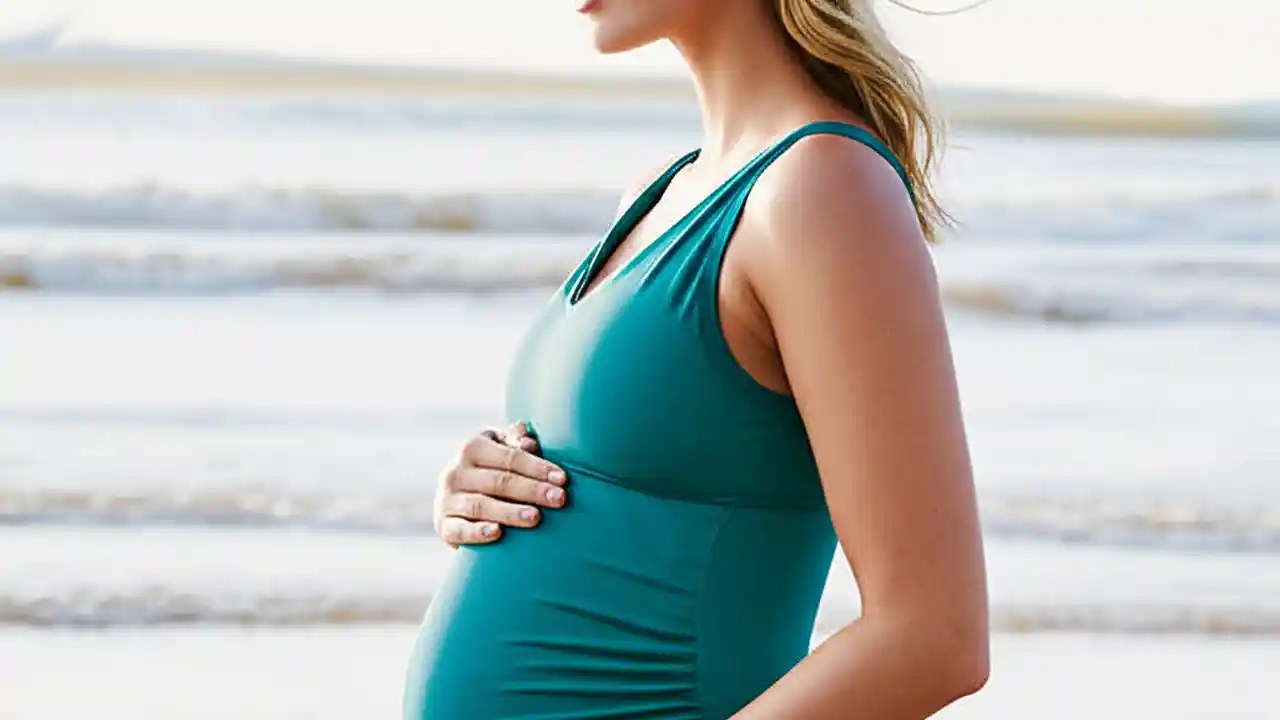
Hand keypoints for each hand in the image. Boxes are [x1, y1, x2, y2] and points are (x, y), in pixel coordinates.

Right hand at [433, 420, 567, 546]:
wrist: (458, 506)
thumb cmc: (493, 473)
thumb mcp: (502, 453)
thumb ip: (518, 443)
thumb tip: (529, 440)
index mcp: (472, 448)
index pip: (510, 457)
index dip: (537, 467)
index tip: (562, 479)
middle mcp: (455, 472)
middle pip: (499, 481)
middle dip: (532, 490)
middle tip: (559, 499)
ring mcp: (447, 500)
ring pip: (481, 505)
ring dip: (510, 512)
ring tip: (535, 517)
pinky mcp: (443, 526)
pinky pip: (459, 530)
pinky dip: (477, 532)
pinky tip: (497, 533)